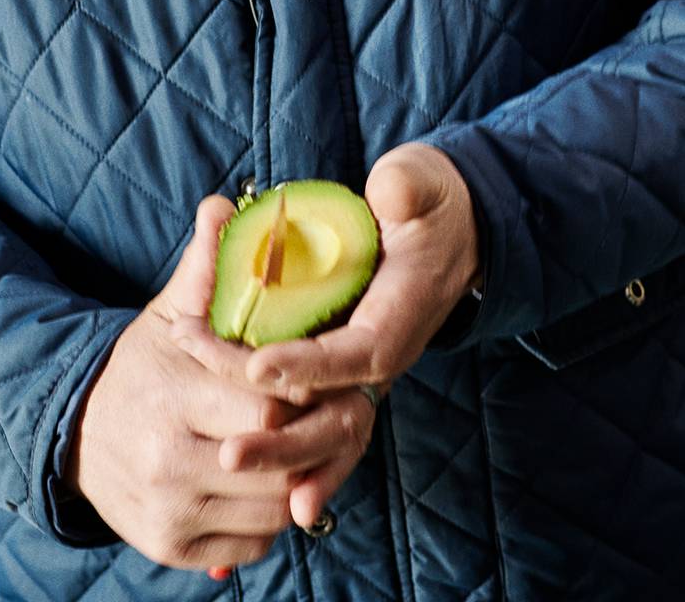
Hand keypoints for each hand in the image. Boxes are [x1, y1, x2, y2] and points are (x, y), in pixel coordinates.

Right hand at [66, 196, 301, 570]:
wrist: (78, 433)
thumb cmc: (142, 367)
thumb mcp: (167, 313)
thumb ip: (203, 266)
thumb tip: (222, 204)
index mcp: (171, 397)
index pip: (265, 406)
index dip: (298, 392)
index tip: (311, 376)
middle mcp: (167, 461)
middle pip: (276, 463)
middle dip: (308, 439)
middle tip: (325, 415)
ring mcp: (171, 512)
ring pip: (272, 508)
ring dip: (296, 480)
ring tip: (299, 445)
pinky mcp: (173, 549)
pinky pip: (252, 542)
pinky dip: (269, 517)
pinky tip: (266, 480)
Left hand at [171, 144, 481, 528]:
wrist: (455, 228)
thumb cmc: (426, 201)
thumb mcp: (421, 182)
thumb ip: (408, 188)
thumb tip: (389, 192)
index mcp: (403, 311)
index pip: (358, 349)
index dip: (309, 364)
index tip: (255, 366)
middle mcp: (386, 351)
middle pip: (339, 410)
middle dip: (285, 437)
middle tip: (230, 452)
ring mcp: (367, 367)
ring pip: (330, 428)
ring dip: (285, 456)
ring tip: (234, 468)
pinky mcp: (350, 370)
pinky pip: (329, 423)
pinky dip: (308, 460)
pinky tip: (286, 501)